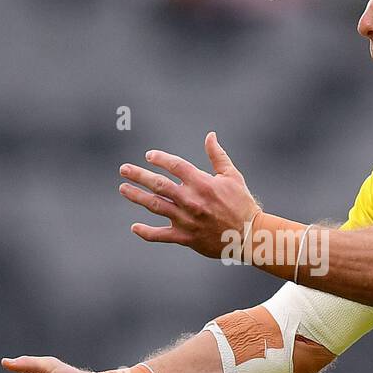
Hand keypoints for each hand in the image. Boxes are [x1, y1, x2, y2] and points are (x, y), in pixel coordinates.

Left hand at [118, 131, 258, 258]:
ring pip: (155, 205)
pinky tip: (135, 227)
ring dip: (137, 196)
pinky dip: (146, 232)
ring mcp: (186, 219)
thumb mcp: (232, 176)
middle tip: (124, 169)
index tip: (149, 156)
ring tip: (123, 189)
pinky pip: (160, 235)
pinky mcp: (185, 237)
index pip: (175, 166)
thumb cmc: (242, 204)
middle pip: (158, 184)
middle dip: (138, 175)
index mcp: (201, 183)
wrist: (249, 235)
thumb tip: (210, 135)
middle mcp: (190, 200)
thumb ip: (217, 155)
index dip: (160, 159)